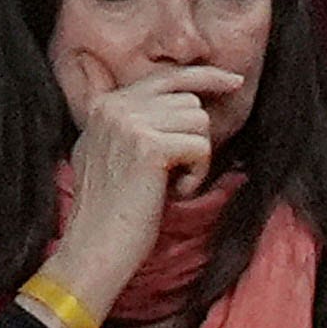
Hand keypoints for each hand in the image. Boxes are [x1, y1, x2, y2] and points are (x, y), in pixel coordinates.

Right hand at [45, 50, 244, 313]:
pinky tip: (175, 194)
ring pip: (199, 121)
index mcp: (105, 105)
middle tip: (169, 176)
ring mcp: (130, 123)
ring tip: (168, 186)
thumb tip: (183, 99)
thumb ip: (132, 123)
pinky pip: (201, 146)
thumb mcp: (108, 154)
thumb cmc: (107, 213)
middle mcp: (115, 106)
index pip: (166, 77)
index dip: (205, 77)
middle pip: (188, 101)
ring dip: (195, 159)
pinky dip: (197, 176)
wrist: (92, 250)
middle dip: (192, 139)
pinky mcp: (149, 146)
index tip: (234, 82)